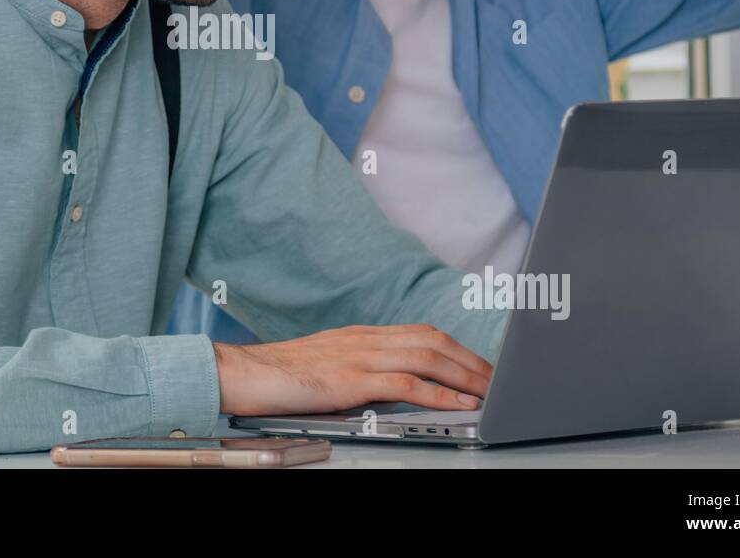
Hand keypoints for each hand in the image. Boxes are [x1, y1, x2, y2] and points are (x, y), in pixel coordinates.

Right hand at [214, 323, 492, 415]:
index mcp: (360, 335)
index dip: (455, 348)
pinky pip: (406, 384)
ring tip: (491, 391)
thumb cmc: (277, 375)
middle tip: (499, 379)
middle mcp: (364, 339)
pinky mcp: (351, 380)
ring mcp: (358, 357)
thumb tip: (392, 387)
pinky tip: (459, 404)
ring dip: (466, 375)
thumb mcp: (327, 366)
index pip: (420, 334)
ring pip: (427, 357)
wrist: (241, 373)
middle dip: (471, 360)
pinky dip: (439, 393)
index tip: (478, 365)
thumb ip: (359, 370)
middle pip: (432, 341)